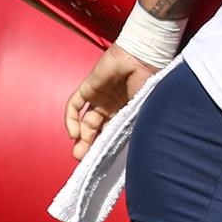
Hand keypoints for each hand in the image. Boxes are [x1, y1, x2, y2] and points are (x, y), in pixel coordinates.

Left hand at [66, 45, 156, 159]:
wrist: (141, 58)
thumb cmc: (150, 83)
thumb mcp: (144, 111)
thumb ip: (135, 129)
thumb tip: (135, 153)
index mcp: (128, 112)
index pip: (113, 132)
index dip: (106, 147)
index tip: (101, 163)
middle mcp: (112, 106)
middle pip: (97, 130)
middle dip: (90, 146)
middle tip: (85, 161)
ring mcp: (100, 97)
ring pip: (85, 121)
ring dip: (80, 137)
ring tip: (79, 153)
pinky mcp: (88, 87)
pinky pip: (75, 105)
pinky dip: (71, 119)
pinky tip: (74, 133)